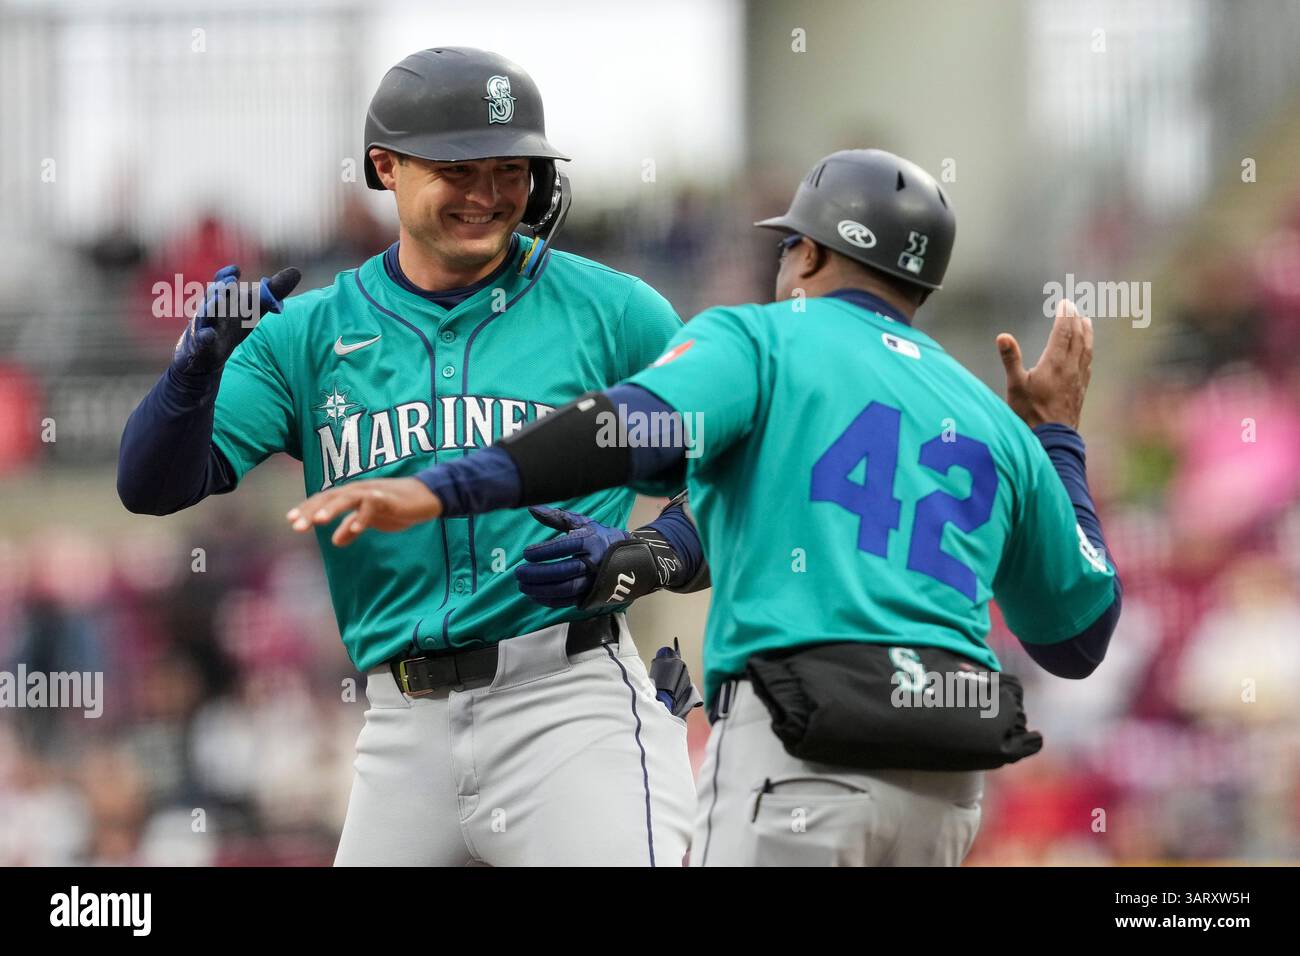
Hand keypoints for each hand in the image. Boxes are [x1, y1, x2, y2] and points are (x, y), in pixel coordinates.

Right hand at [172, 264, 301, 375]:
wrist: (207, 352)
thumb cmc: (233, 324)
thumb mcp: (255, 309)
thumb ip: (272, 292)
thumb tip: (296, 271)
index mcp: (223, 298)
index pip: (222, 282)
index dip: (227, 275)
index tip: (236, 270)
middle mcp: (211, 308)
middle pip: (214, 296)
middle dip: (222, 288)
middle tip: (231, 282)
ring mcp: (204, 326)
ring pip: (206, 315)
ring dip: (211, 307)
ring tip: (218, 299)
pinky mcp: (201, 345)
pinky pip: (202, 340)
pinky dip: (205, 337)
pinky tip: (209, 335)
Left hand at [286, 477, 442, 546]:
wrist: (425, 497)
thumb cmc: (396, 506)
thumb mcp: (371, 520)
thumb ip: (352, 528)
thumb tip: (336, 542)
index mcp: (350, 496)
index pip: (323, 500)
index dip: (306, 508)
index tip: (290, 520)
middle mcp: (357, 491)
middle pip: (329, 498)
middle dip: (311, 511)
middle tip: (296, 525)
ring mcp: (372, 493)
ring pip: (347, 498)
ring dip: (332, 509)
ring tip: (319, 521)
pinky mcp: (388, 499)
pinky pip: (371, 506)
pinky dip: (362, 517)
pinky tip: (354, 530)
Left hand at [515, 506, 633, 607]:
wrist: (632, 560)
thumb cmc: (599, 538)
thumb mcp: (583, 523)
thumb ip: (556, 517)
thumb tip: (531, 508)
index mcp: (591, 541)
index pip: (565, 546)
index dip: (544, 551)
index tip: (526, 553)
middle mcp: (594, 563)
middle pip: (563, 571)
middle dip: (538, 573)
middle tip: (518, 572)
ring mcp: (594, 582)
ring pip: (565, 589)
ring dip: (540, 589)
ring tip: (522, 585)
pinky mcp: (591, 596)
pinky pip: (567, 601)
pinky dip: (548, 600)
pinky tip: (534, 595)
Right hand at [996, 299, 1092, 429]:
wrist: (1051, 439)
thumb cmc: (1029, 414)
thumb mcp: (1015, 386)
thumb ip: (1010, 359)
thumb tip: (1002, 336)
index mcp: (1055, 364)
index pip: (1063, 332)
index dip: (1065, 316)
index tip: (1065, 302)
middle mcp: (1070, 368)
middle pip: (1078, 337)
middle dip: (1076, 320)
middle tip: (1073, 306)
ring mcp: (1078, 379)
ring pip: (1086, 349)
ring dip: (1086, 332)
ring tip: (1086, 321)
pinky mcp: (1080, 390)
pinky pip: (1088, 363)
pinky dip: (1088, 350)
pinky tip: (1086, 351)